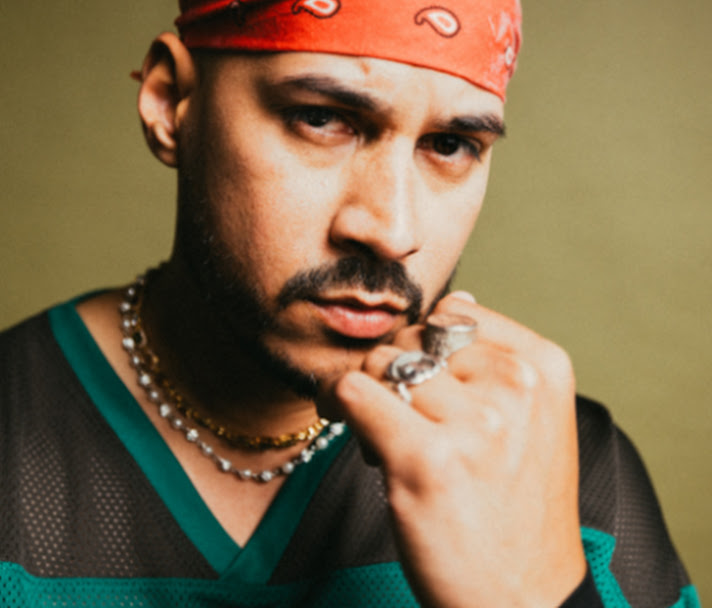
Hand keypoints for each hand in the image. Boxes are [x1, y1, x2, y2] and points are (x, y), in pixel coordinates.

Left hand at [319, 293, 585, 607]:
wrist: (523, 600)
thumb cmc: (515, 508)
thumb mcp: (532, 420)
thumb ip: (494, 357)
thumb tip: (453, 300)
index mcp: (543, 365)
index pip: (453, 312)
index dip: (424, 345)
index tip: (419, 381)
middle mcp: (515, 385)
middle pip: (412, 337)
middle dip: (397, 373)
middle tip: (407, 422)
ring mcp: (474, 422)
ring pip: (379, 363)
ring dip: (372, 396)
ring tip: (391, 439)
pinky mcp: (425, 458)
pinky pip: (353, 390)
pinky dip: (336, 400)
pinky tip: (345, 422)